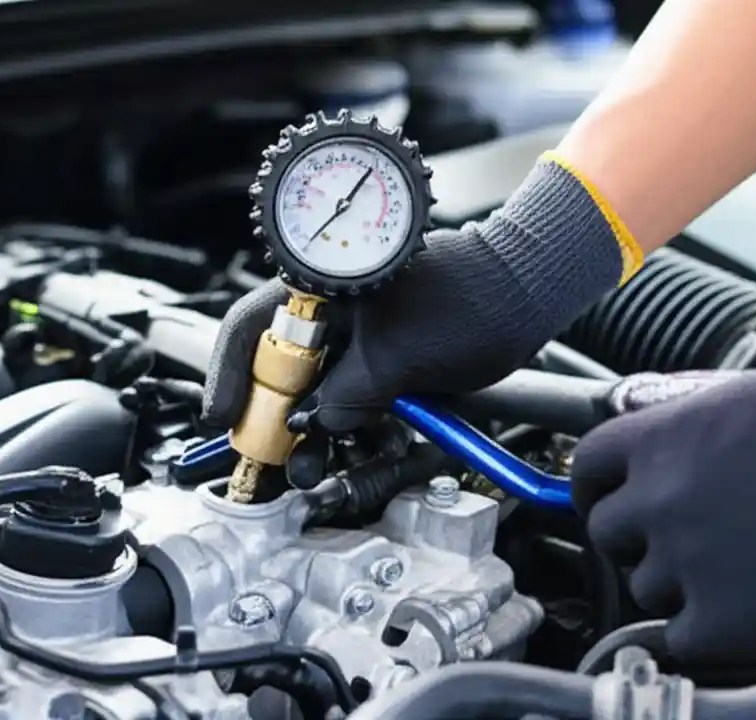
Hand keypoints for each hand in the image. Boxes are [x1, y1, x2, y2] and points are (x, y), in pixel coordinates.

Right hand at [203, 158, 623, 434]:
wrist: (532, 293)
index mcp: (319, 284)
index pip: (250, 326)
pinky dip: (349, 425)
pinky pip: (349, 395)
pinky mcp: (380, 356)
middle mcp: (328, 306)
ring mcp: (355, 332)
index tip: (223, 420)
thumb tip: (312, 428)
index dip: (229, 377)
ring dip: (312, 432)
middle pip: (277, 364)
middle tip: (268, 459)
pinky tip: (357, 450)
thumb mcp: (399, 359)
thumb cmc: (474, 297)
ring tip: (311, 470)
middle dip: (272, 418)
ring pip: (314, 386)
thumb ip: (347, 397)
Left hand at [572, 371, 755, 664]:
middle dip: (635, 539)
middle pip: (607, 533)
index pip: (588, 467)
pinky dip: (703, 632)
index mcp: (658, 441)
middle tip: (679, 539)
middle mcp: (658, 500)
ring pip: (643, 588)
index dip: (596, 487)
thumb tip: (639, 410)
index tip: (606, 499)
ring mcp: (685, 562)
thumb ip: (682, 409)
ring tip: (730, 570)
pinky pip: (679, 637)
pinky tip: (738, 612)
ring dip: (674, 585)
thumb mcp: (748, 396)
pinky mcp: (721, 620)